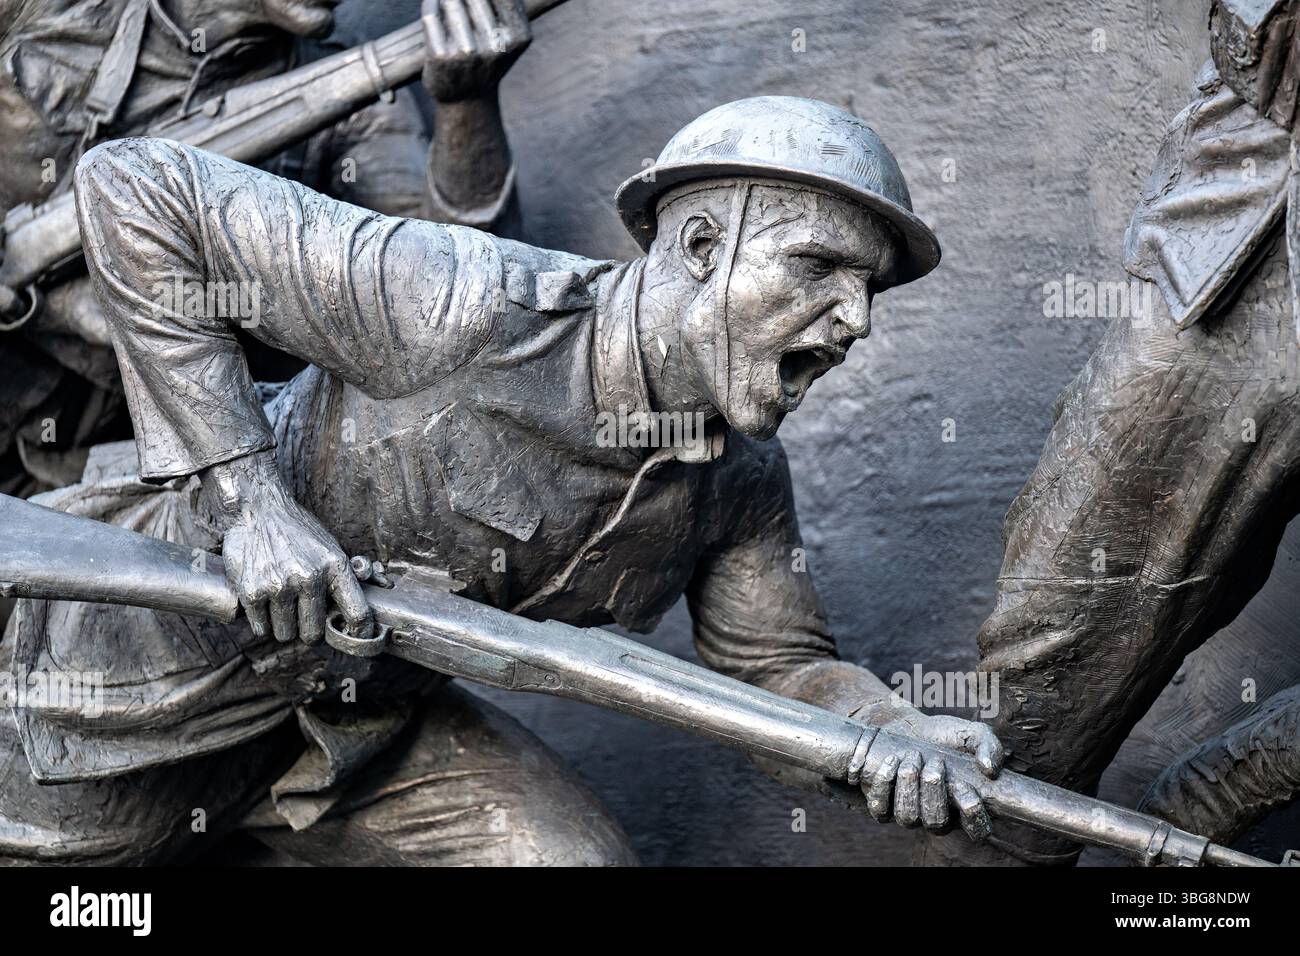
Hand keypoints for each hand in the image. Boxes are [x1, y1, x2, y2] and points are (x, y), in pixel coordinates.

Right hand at [210, 452, 371, 644]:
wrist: (260, 509)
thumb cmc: (298, 532)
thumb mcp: (330, 548)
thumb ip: (342, 580)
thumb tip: (364, 612)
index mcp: (335, 568)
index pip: (357, 613)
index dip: (359, 632)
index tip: (358, 639)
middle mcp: (309, 578)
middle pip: (313, 634)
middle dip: (307, 630)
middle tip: (300, 616)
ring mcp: (279, 586)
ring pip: (285, 634)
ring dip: (282, 626)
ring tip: (280, 603)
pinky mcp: (252, 592)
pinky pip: (260, 628)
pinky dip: (261, 621)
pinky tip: (263, 601)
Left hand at [422, 0, 530, 101]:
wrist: (467, 99)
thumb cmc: (487, 57)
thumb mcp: (510, 35)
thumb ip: (509, 5)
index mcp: (518, 38)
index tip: (475, 2)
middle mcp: (495, 46)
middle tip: (459, 3)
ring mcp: (468, 53)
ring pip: (452, 2)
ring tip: (447, 3)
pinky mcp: (441, 57)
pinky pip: (431, 16)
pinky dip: (431, 4)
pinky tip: (434, 3)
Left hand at [856, 707, 1003, 841]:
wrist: (908, 726)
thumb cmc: (945, 736)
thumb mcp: (974, 734)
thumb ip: (989, 747)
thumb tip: (989, 769)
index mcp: (965, 808)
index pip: (977, 831)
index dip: (972, 816)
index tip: (966, 788)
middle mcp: (938, 817)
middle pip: (936, 823)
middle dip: (934, 792)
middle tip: (935, 763)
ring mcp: (910, 814)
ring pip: (908, 817)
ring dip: (909, 786)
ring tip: (912, 759)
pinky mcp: (884, 806)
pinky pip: (880, 809)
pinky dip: (884, 784)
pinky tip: (892, 761)